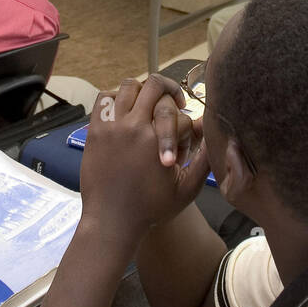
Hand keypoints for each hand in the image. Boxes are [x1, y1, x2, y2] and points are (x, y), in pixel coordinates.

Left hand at [79, 75, 211, 245]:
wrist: (112, 221)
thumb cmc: (151, 208)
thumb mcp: (186, 189)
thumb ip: (203, 160)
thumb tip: (212, 132)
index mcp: (156, 140)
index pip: (179, 115)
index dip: (187, 127)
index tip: (182, 146)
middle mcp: (133, 127)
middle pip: (155, 85)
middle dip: (171, 90)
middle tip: (177, 102)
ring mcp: (112, 126)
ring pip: (129, 86)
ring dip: (144, 92)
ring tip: (150, 106)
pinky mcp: (95, 130)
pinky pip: (104, 98)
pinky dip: (116, 97)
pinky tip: (126, 111)